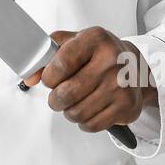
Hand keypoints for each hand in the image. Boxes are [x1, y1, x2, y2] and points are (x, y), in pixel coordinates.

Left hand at [22, 28, 156, 132]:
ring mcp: (121, 85)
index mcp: (95, 39)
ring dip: (69, 111)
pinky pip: (91, 124)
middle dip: (55, 99)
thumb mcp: (73, 43)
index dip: (48, 77)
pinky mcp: (127, 106)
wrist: (135, 66)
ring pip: (76, 112)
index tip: (50, 79)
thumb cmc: (99, 54)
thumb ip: (48, 55)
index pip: (60, 65)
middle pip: (66, 93)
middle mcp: (111, 61)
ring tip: (74, 102)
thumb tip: (29, 77)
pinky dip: (83, 122)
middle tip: (58, 96)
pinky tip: (88, 109)